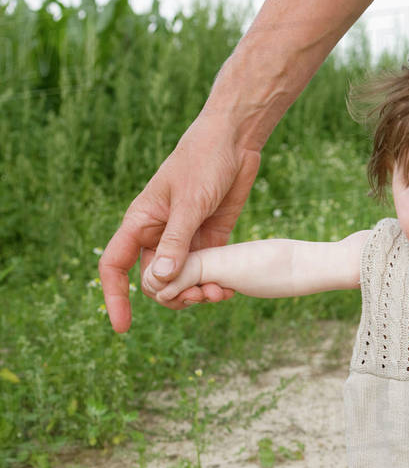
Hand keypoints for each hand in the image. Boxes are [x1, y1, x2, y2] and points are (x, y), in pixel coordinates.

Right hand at [99, 111, 259, 330]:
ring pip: (182, 282)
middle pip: (154, 282)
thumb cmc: (204, 161)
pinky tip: (229, 289)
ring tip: (220, 294)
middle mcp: (159, 235)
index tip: (123, 327)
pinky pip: (206, 272)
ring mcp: (185, 239)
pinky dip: (214, 285)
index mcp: (141, 223)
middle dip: (172, 297)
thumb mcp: (189, 203)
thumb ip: (175, 242)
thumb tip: (158, 281)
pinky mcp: (211, 240)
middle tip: (199, 297)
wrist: (234, 141)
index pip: (115, 266)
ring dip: (196, 294)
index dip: (115, 296)